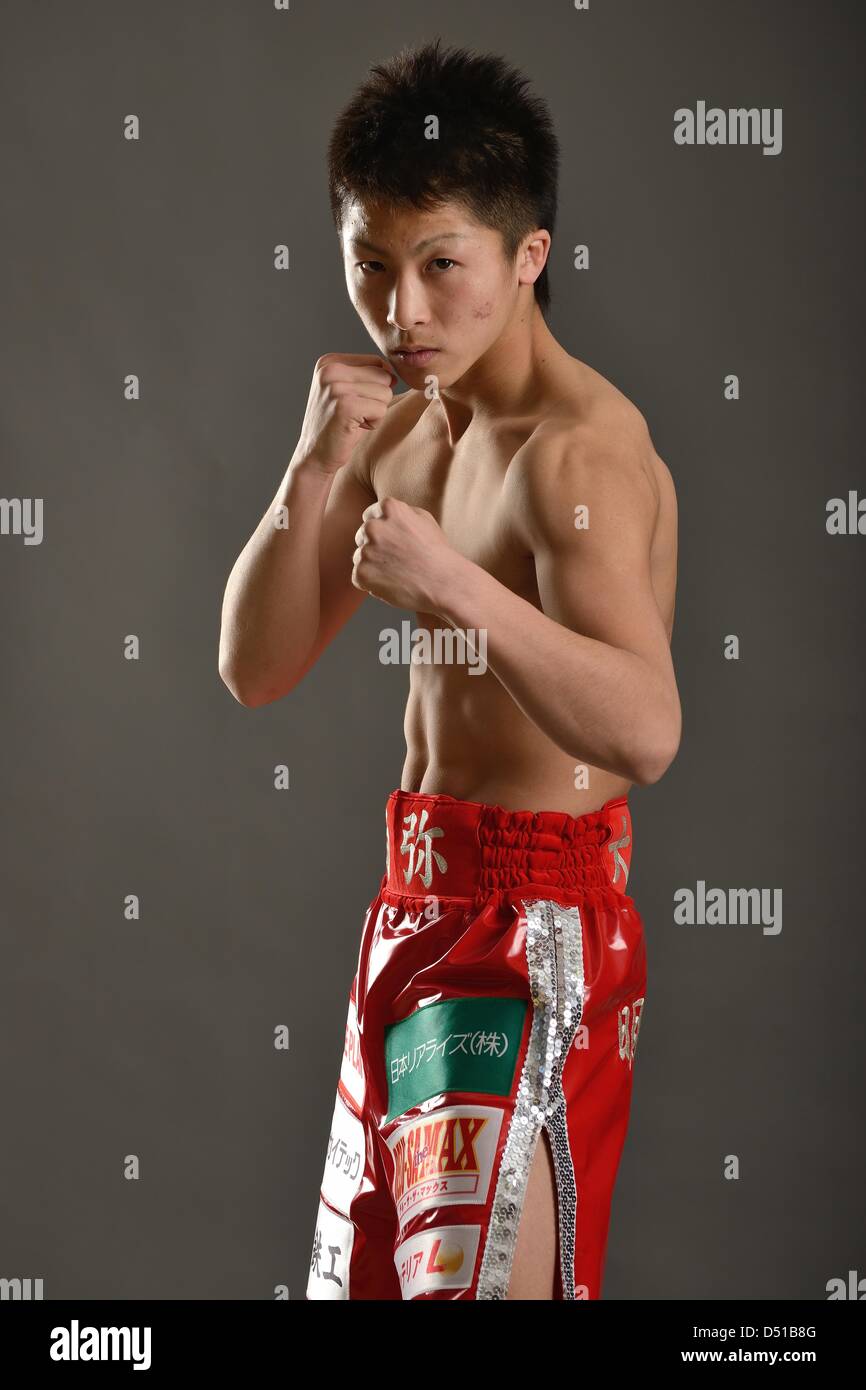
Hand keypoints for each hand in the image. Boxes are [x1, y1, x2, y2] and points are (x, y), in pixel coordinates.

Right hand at [294, 353, 396, 474]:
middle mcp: (330, 369)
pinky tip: (354, 428)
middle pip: (383, 376)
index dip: (374, 387)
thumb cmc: (337, 425)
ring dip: (375, 413)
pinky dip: (374, 423)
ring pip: (385, 393)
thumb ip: (367, 375)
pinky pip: (381, 409)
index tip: (351, 402)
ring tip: (353, 421)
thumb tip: (394, 375)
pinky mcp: (345, 405)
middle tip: (353, 414)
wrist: (315, 455)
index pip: (376, 362)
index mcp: (329, 362)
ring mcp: (336, 386)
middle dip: (376, 399)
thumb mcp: (347, 391)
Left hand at [351, 497, 455, 610]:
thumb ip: (400, 512)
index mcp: (388, 508)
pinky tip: (391, 583)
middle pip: (362, 535)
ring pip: (360, 556)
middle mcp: (373, 526)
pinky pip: (359, 577)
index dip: (383, 531)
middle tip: (397, 560)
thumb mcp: (424, 519)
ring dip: (372, 564)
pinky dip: (371, 582)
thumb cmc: (437, 553)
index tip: (394, 542)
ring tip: (397, 573)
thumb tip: (383, 514)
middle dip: (375, 546)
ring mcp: (365, 550)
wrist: (443, 583)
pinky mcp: (361, 573)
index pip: (370, 515)